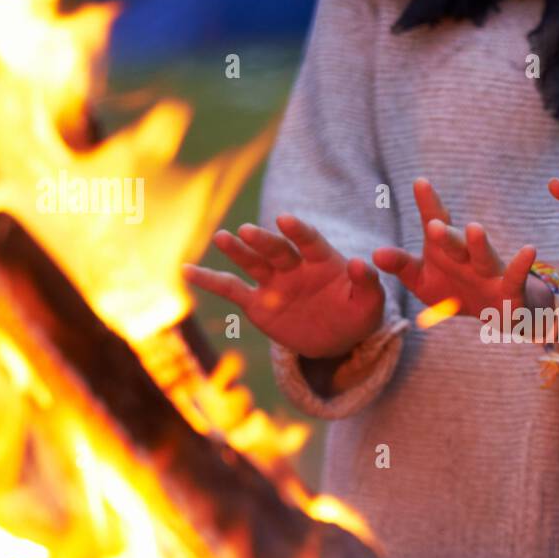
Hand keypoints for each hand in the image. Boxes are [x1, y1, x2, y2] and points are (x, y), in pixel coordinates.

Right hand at [182, 214, 384, 358]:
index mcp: (322, 259)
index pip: (309, 240)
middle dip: (263, 241)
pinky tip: (186, 270)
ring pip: (252, 262)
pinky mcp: (257, 303)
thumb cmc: (357, 314)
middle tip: (249, 231)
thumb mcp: (371, 303)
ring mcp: (273, 282)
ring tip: (222, 237)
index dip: (298, 230)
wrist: (338, 337)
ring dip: (237, 250)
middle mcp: (294, 265)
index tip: (285, 219)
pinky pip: (230, 289)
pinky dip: (209, 280)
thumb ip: (369, 283)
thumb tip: (361, 262)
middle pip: (276, 250)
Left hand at [372, 178, 536, 317]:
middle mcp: (467, 255)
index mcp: (445, 250)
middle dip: (446, 235)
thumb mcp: (423, 282)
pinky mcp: (510, 289)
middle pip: (455, 244)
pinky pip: (516, 276)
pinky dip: (521, 264)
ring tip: (475, 228)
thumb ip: (402, 266)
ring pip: (484, 256)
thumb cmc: (456, 291)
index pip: (436, 223)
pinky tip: (529, 249)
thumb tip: (374, 254)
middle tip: (433, 224)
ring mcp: (490, 271)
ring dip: (479, 244)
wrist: (498, 312)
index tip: (420, 182)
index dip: (428, 204)